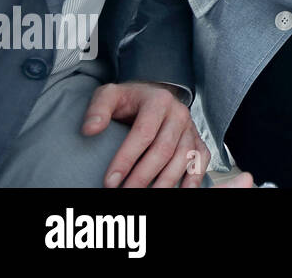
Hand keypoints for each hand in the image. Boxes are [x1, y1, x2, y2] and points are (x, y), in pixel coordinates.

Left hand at [84, 81, 208, 187]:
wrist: (152, 94)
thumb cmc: (129, 100)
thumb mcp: (110, 95)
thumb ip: (98, 109)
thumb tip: (90, 129)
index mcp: (159, 100)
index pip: (143, 133)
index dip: (126, 159)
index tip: (109, 181)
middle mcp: (179, 113)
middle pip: (164, 149)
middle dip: (143, 176)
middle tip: (124, 193)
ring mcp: (190, 128)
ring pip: (183, 157)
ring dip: (166, 182)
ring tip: (147, 197)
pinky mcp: (197, 139)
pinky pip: (201, 159)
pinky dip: (195, 177)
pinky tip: (182, 191)